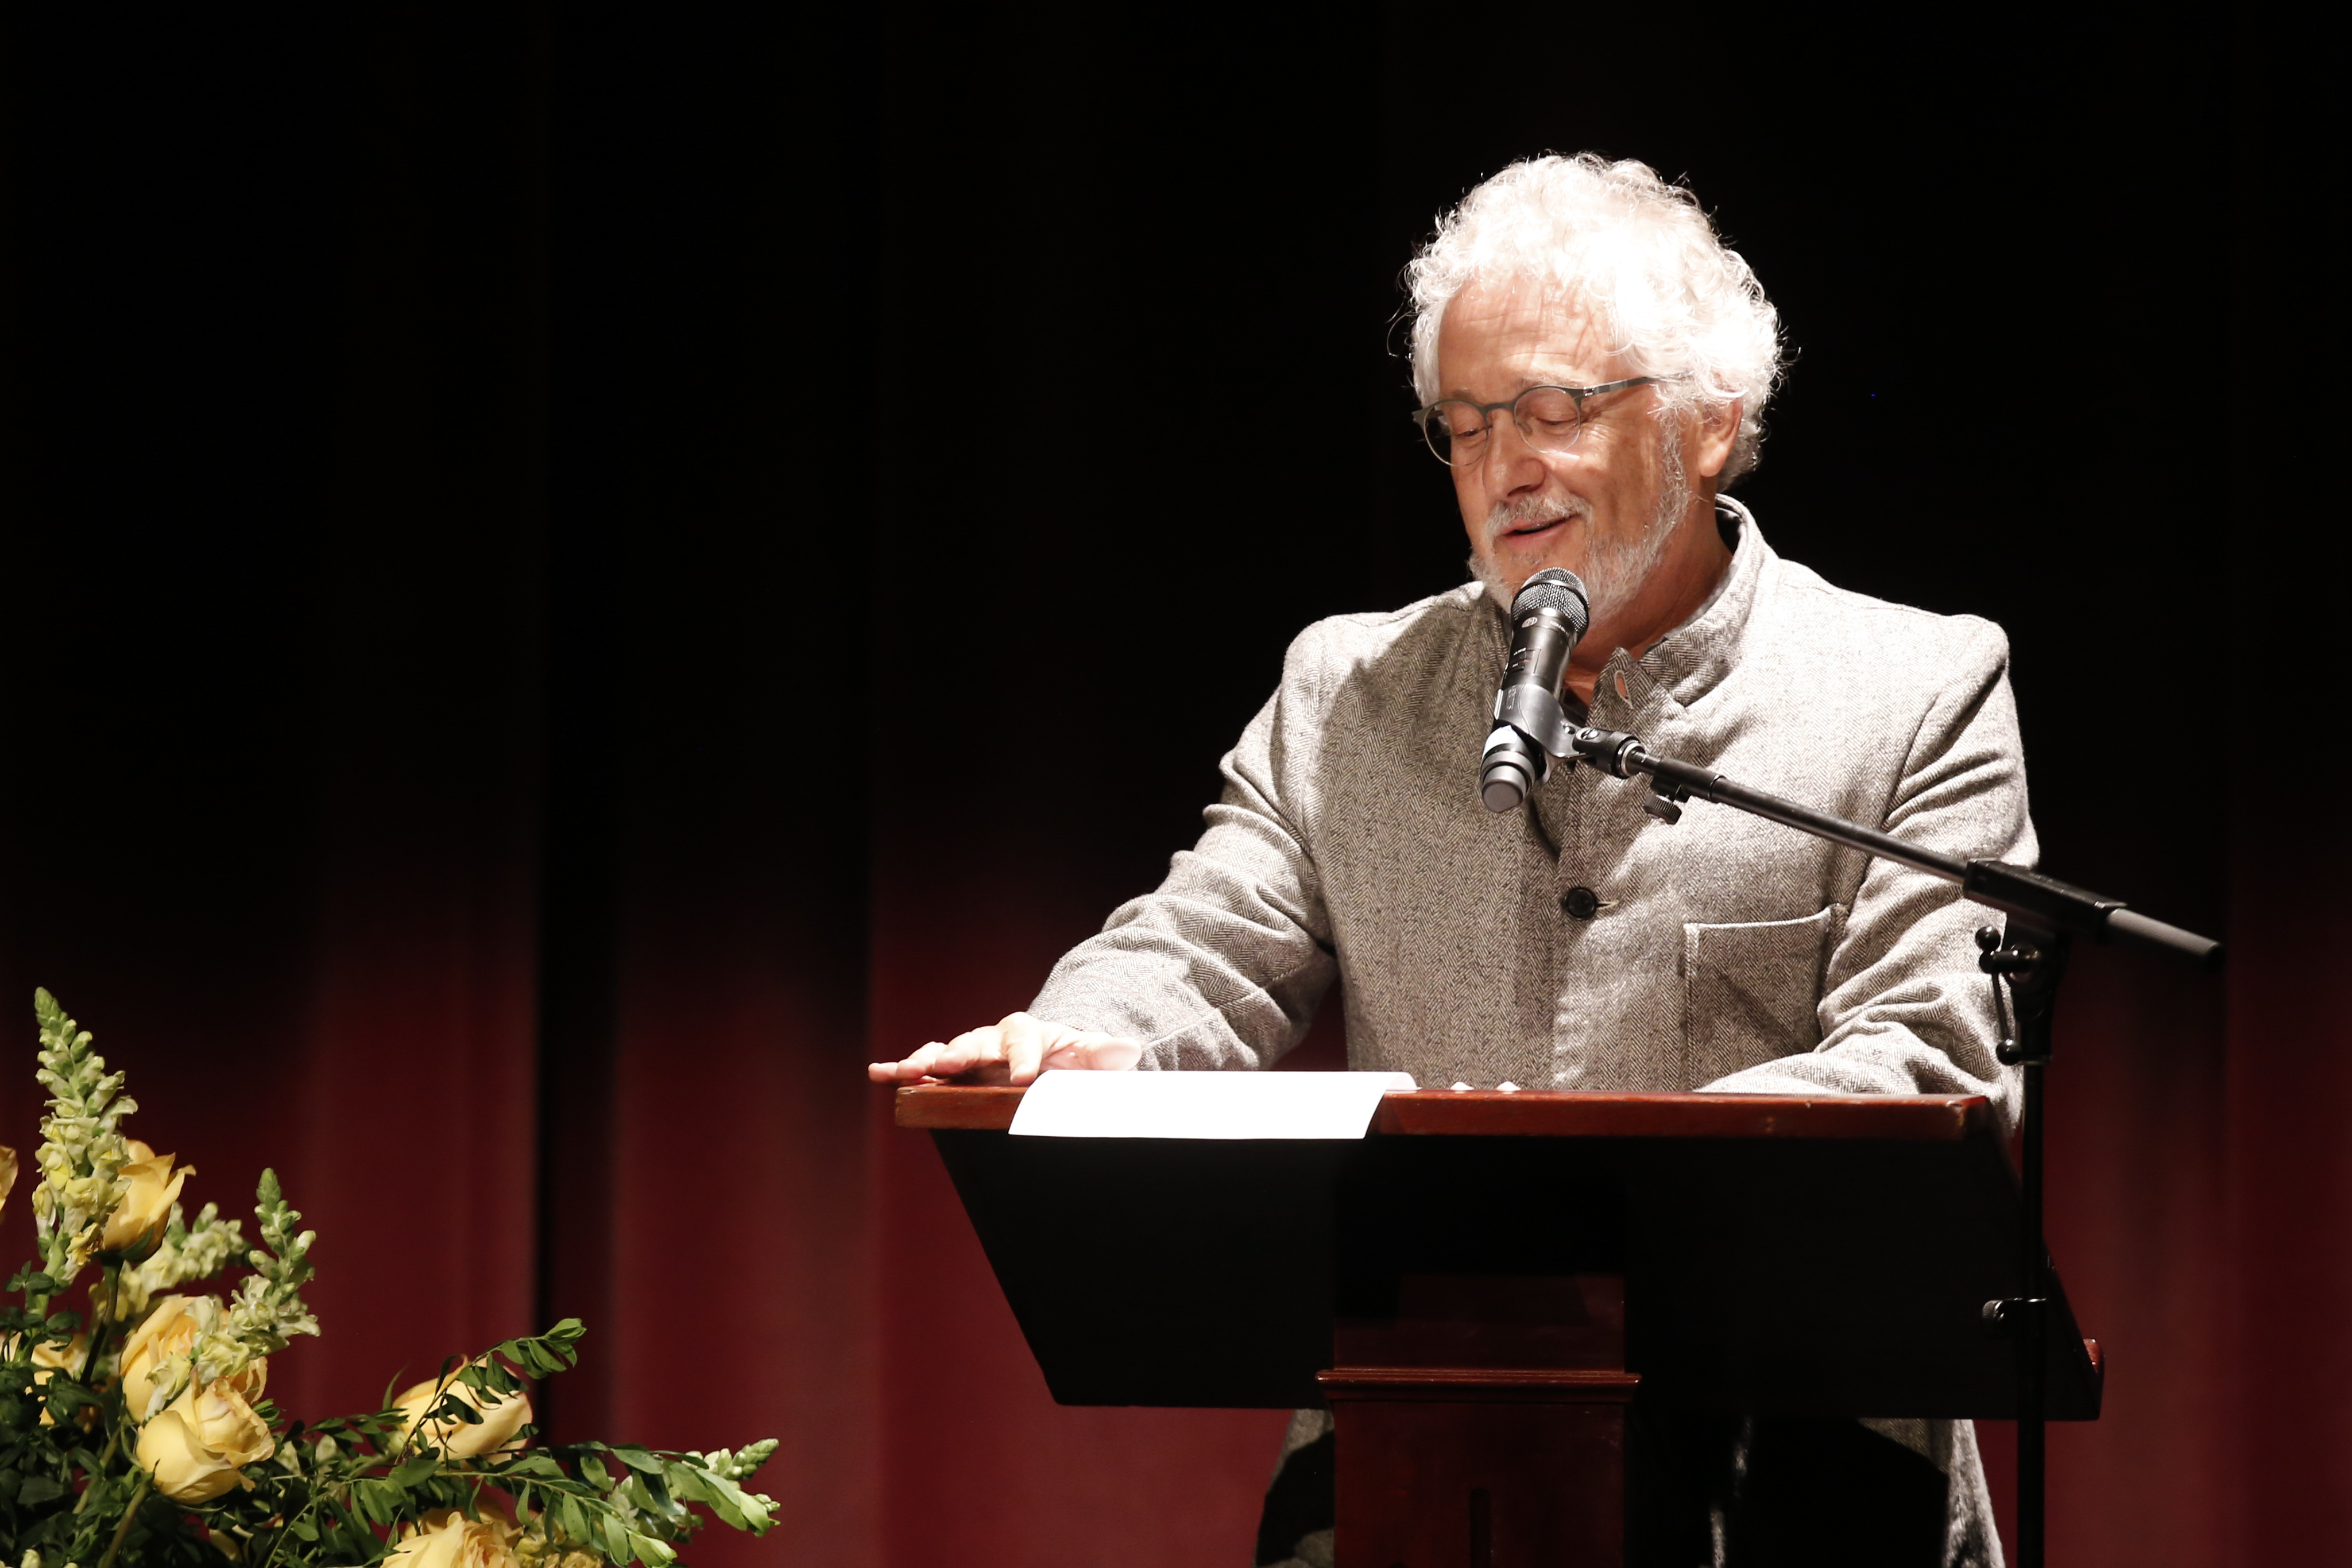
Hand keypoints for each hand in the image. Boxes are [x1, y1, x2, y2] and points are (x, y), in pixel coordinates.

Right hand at [867, 1012, 1142, 1085]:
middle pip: (975, 1043)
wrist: (1049, 1060)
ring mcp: (970, 1053)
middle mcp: (993, 1039)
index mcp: (1029, 1033)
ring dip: (923, 1061)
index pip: (1025, 1041)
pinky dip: (900, 1067)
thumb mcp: (1088, 1057)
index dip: (1024, 1059)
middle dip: (960, 1054)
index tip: (1023, 1079)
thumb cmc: (1068, 1061)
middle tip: (946, 1066)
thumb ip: (1103, 1054)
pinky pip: (924, 1066)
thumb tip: (1128, 1049)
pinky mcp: (953, 1069)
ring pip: (944, 1052)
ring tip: (899, 1071)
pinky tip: (877, 1073)